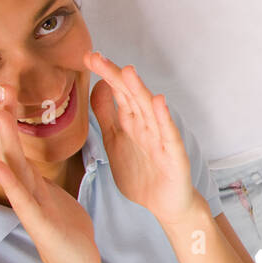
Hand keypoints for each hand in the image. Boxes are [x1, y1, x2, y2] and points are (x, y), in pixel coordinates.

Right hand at [0, 85, 99, 262]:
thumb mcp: (52, 193)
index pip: (17, 143)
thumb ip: (36, 175)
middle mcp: (26, 189)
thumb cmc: (66, 228)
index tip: (7, 87)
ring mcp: (29, 205)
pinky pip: (21, 197)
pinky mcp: (38, 221)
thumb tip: (20, 158)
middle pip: (10, 148)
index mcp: (33, 181)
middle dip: (3, 118)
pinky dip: (7, 179)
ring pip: (12, 167)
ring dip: (4, 139)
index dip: (10, 117)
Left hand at [85, 51, 197, 226]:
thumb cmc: (143, 173)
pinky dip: (163, 118)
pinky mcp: (173, 156)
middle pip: (130, 97)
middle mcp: (146, 126)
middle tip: (98, 57)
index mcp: (131, 123)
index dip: (104, 76)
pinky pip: (168, 135)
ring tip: (127, 71)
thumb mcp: (116, 142)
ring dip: (138, 90)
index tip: (88, 57)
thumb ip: (107, 116)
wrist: (166, 205)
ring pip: (148, 111)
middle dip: (115, 77)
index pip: (117, 94)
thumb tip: (98, 87)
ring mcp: (161, 139)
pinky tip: (158, 102)